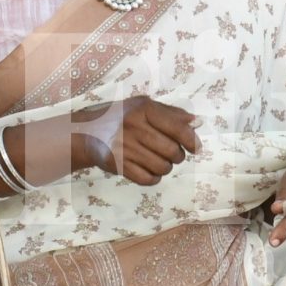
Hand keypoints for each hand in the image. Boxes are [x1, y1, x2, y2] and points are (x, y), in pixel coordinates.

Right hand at [71, 95, 198, 186]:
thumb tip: (198, 123)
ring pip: (162, 167)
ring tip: (159, 160)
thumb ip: (172, 114)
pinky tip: (149, 170)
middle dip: (177, 156)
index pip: (178, 129)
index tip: (195, 148)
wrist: (87, 131)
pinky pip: (147, 179)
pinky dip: (153, 178)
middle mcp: (134, 127)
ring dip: (166, 167)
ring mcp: (124, 147)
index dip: (192, 141)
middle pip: (172, 151)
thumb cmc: (122, 117)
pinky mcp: (117, 165)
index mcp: (144, 110)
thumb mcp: (145, 107)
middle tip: (172, 153)